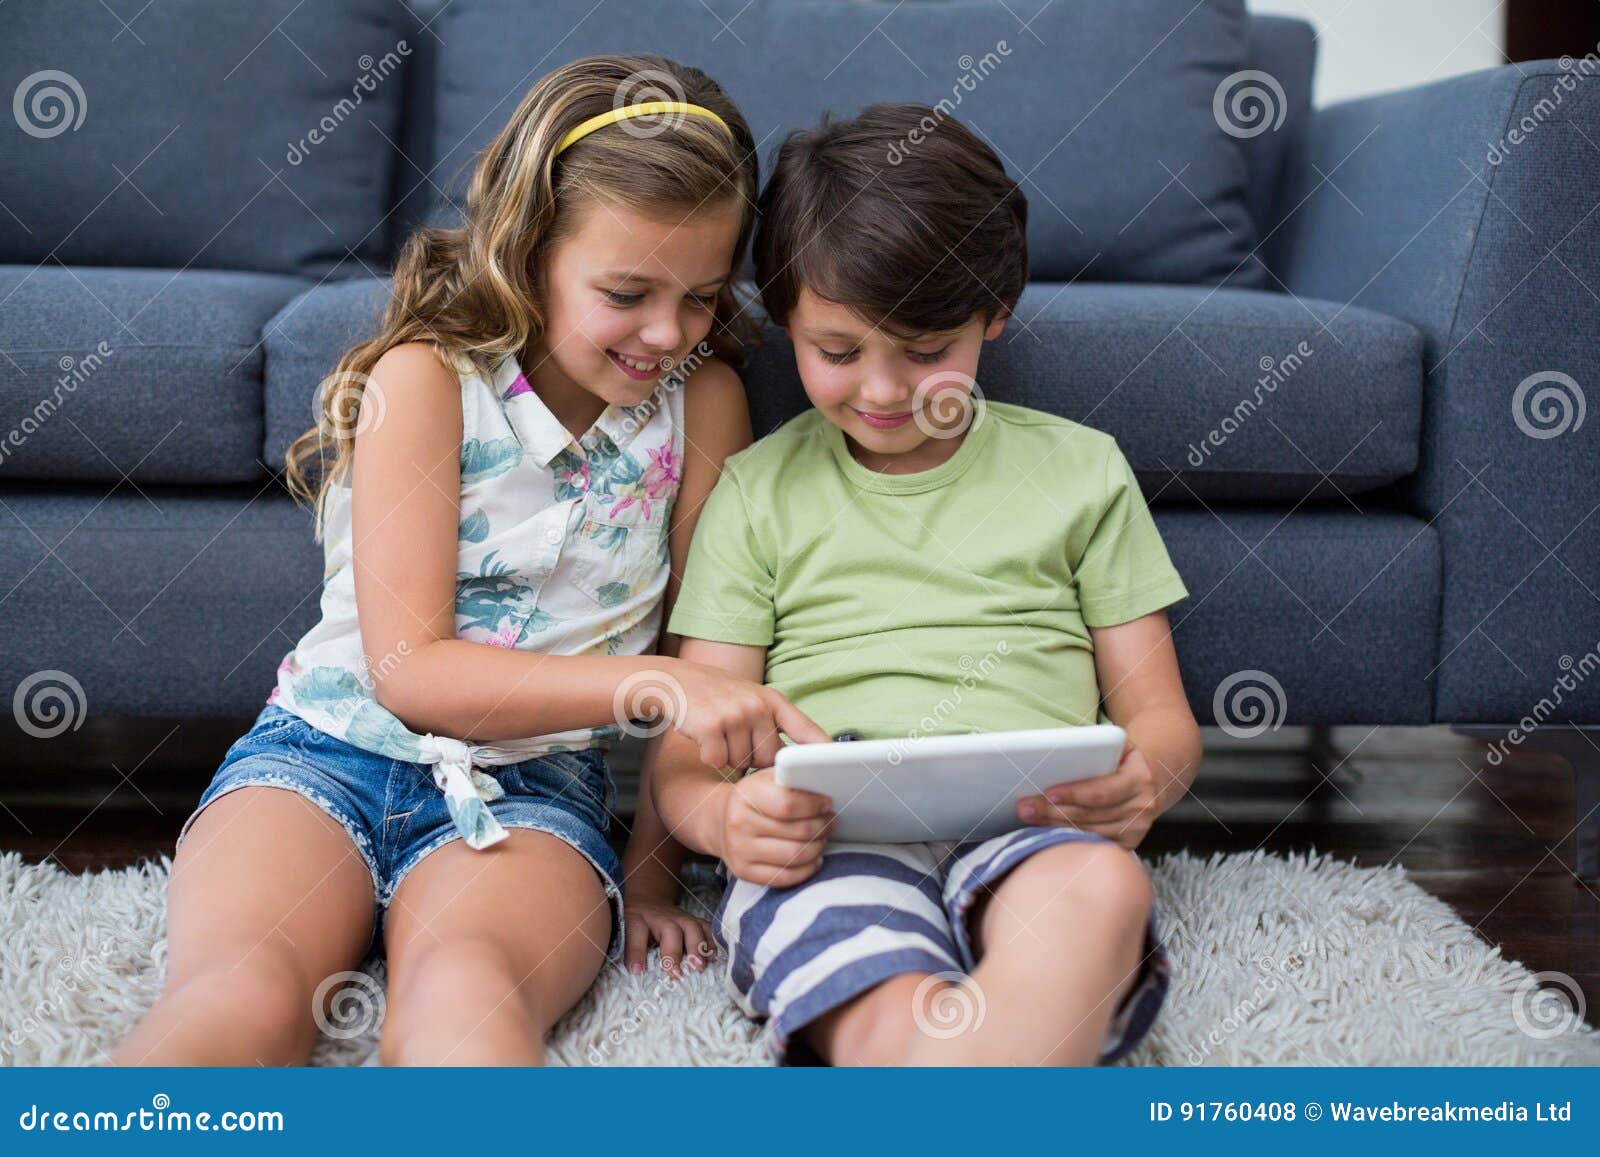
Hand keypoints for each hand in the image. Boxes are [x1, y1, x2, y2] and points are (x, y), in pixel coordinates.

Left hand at [623, 891, 715, 978]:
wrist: (652, 900)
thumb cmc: (639, 920)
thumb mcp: (628, 930)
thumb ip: (633, 949)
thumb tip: (637, 972)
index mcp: (641, 920)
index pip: (637, 932)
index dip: (636, 952)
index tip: (638, 971)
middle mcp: (664, 918)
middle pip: (671, 931)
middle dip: (674, 953)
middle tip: (676, 974)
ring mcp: (684, 918)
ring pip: (694, 929)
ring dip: (698, 949)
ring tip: (700, 968)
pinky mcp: (697, 922)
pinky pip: (708, 930)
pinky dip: (714, 943)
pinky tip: (714, 958)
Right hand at [664, 661, 830, 769]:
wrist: (675, 679)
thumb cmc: (717, 695)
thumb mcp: (752, 699)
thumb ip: (775, 724)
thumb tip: (796, 762)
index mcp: (773, 701)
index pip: (806, 730)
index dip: (822, 752)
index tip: (835, 770)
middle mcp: (758, 706)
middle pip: (769, 759)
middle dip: (753, 758)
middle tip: (736, 737)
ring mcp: (735, 714)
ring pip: (741, 763)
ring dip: (728, 756)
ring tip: (718, 733)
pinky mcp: (711, 725)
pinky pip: (718, 761)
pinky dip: (709, 756)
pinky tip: (704, 737)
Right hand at [718, 768, 833, 886]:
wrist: (721, 819)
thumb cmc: (754, 797)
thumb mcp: (767, 779)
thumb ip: (790, 779)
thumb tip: (822, 783)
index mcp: (747, 795)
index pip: (788, 804)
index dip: (814, 805)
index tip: (827, 804)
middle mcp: (739, 823)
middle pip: (796, 831)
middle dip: (821, 826)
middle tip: (830, 821)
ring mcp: (740, 850)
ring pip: (794, 855)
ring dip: (817, 847)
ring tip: (822, 838)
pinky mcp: (744, 872)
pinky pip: (785, 877)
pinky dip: (806, 870)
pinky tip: (813, 859)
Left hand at [1016, 740, 1159, 849]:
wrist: (1149, 779)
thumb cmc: (1121, 759)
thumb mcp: (1117, 744)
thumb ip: (1097, 745)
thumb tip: (1059, 749)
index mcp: (1140, 778)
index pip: (1101, 791)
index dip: (1073, 794)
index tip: (1047, 793)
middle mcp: (1142, 806)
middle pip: (1090, 815)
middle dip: (1053, 812)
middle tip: (1024, 807)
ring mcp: (1136, 829)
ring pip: (1089, 832)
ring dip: (1055, 826)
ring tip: (1029, 818)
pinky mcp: (1129, 844)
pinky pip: (1094, 844)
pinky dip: (1069, 838)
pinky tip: (1047, 832)